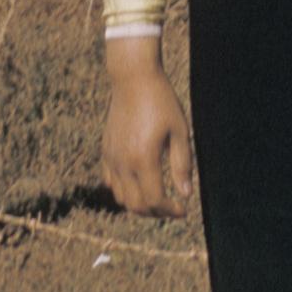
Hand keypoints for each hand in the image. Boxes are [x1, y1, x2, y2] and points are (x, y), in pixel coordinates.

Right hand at [101, 38, 195, 217]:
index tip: (183, 209)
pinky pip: (110, 182)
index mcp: (144, 159)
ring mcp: (111, 157)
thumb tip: (185, 194)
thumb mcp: (180, 131)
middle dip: (156, 213)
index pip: (154, 200)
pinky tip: (140, 183)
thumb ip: (182, 164)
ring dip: (139, 204)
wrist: (133, 79)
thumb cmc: (162, 102)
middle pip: (136, 206)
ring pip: (121, 198)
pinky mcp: (106, 150)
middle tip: (172, 208)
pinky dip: (124, 191)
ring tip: (158, 197)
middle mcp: (123, 162)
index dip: (170, 210)